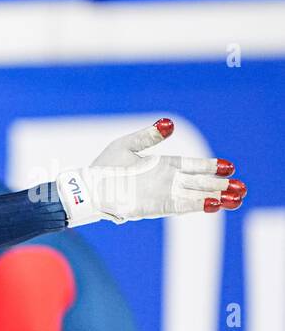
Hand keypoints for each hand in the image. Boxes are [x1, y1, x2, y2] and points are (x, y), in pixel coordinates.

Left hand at [56, 119, 244, 226]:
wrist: (88, 188)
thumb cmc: (105, 167)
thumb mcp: (128, 145)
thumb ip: (149, 135)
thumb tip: (170, 123)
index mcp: (161, 165)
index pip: (191, 165)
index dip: (209, 166)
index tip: (229, 166)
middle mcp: (165, 181)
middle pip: (198, 184)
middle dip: (220, 186)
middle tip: (242, 189)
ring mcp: (160, 194)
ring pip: (194, 196)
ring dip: (214, 198)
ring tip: (236, 200)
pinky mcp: (153, 207)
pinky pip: (179, 206)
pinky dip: (195, 205)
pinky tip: (213, 206)